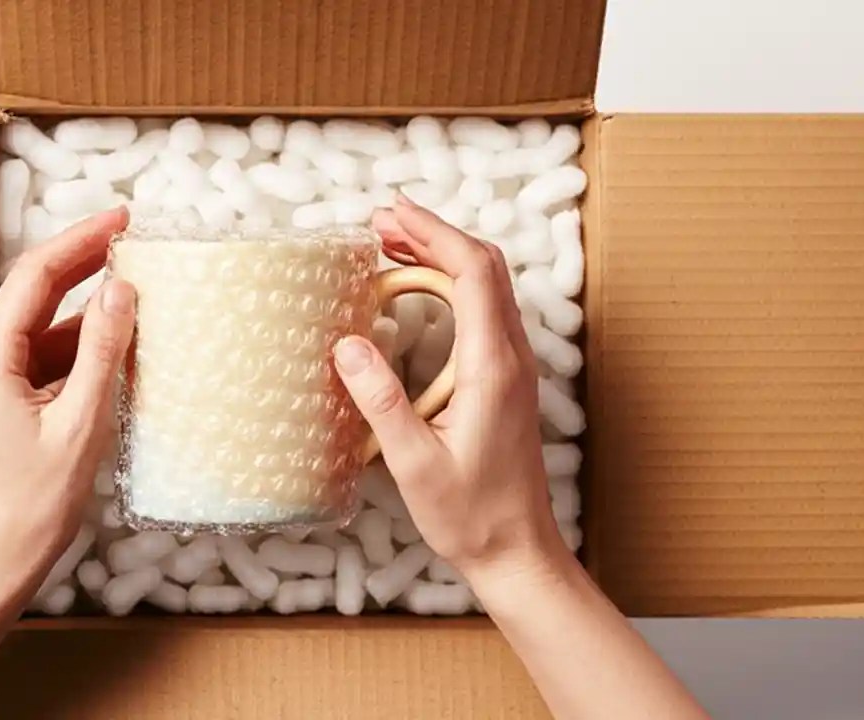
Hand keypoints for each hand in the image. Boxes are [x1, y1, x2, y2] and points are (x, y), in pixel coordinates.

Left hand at [0, 207, 134, 599]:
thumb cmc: (32, 504)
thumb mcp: (81, 423)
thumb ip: (103, 351)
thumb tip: (122, 289)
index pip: (37, 274)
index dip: (81, 239)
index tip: (122, 216)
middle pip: (37, 292)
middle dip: (85, 262)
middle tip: (133, 237)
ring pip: (45, 327)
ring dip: (89, 312)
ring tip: (141, 296)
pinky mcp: (0, 402)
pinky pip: (45, 359)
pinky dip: (81, 350)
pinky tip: (120, 349)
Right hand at [333, 197, 566, 581]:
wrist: (517, 551)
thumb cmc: (470, 515)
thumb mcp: (414, 464)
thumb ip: (381, 402)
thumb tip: (346, 345)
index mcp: (493, 368)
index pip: (473, 272)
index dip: (433, 232)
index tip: (391, 213)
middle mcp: (512, 358)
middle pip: (486, 267)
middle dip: (435, 233)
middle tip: (382, 223)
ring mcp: (514, 368)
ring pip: (490, 286)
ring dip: (445, 255)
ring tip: (393, 246)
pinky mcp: (507, 381)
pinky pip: (487, 311)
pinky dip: (453, 284)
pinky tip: (420, 293)